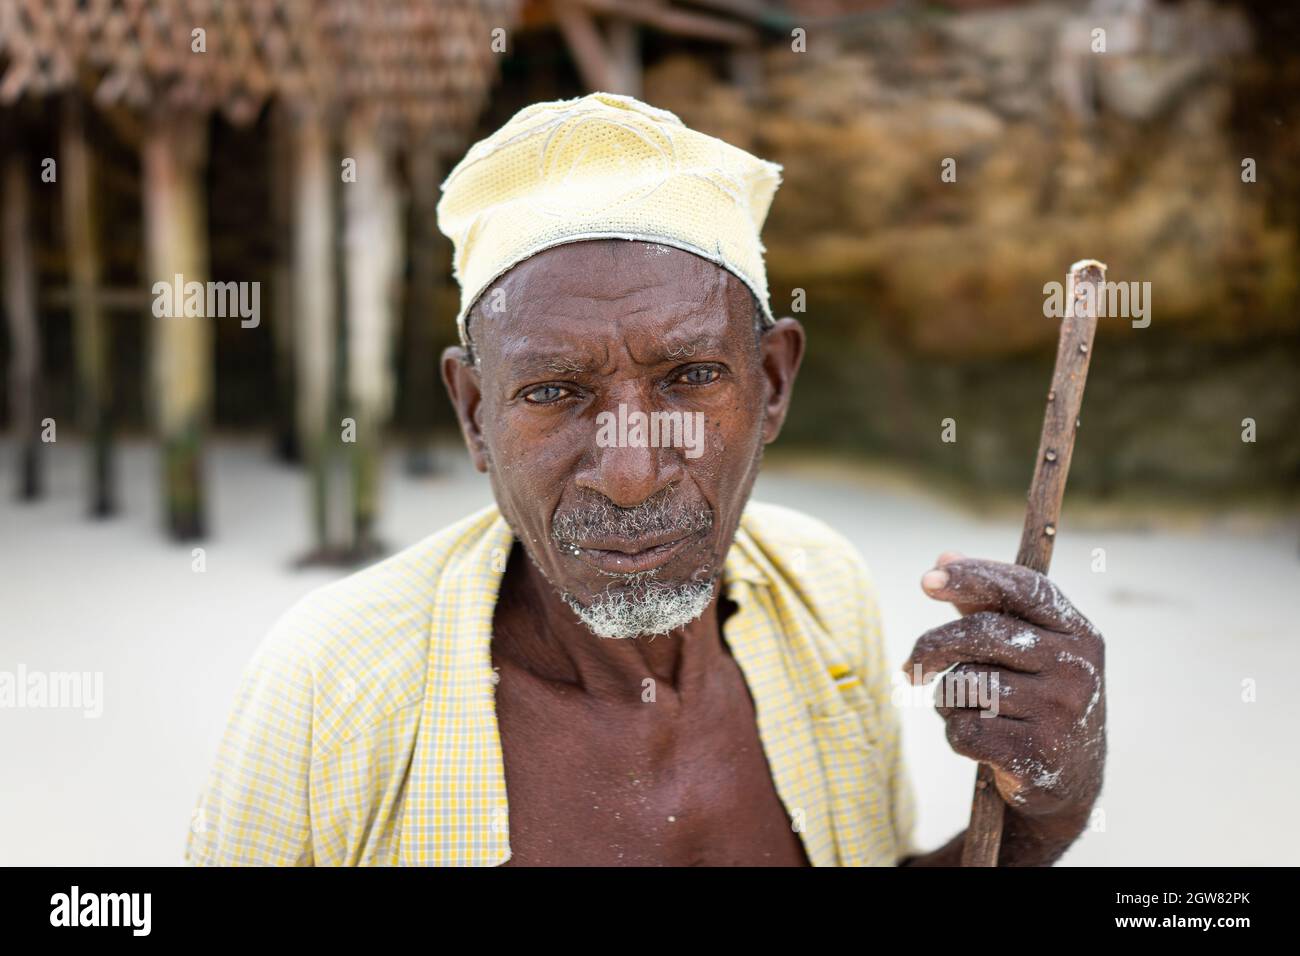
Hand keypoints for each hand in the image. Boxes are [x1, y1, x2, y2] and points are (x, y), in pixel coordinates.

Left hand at [902, 552, 1105, 827]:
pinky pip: (963, 728)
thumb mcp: (1027, 651)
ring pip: (965, 684)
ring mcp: (1060, 713)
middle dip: (933, 647)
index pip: (1023, 587)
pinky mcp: (1036, 756)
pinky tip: (978, 741)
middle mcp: (1076, 669)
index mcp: (1078, 633)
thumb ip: (987, 605)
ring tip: (966, 711)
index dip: (972, 576)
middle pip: (981, 633)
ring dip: (948, 698)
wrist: (1070, 783)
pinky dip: (955, 732)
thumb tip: (944, 557)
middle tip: (911, 668)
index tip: (927, 580)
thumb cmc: (1036, 701)